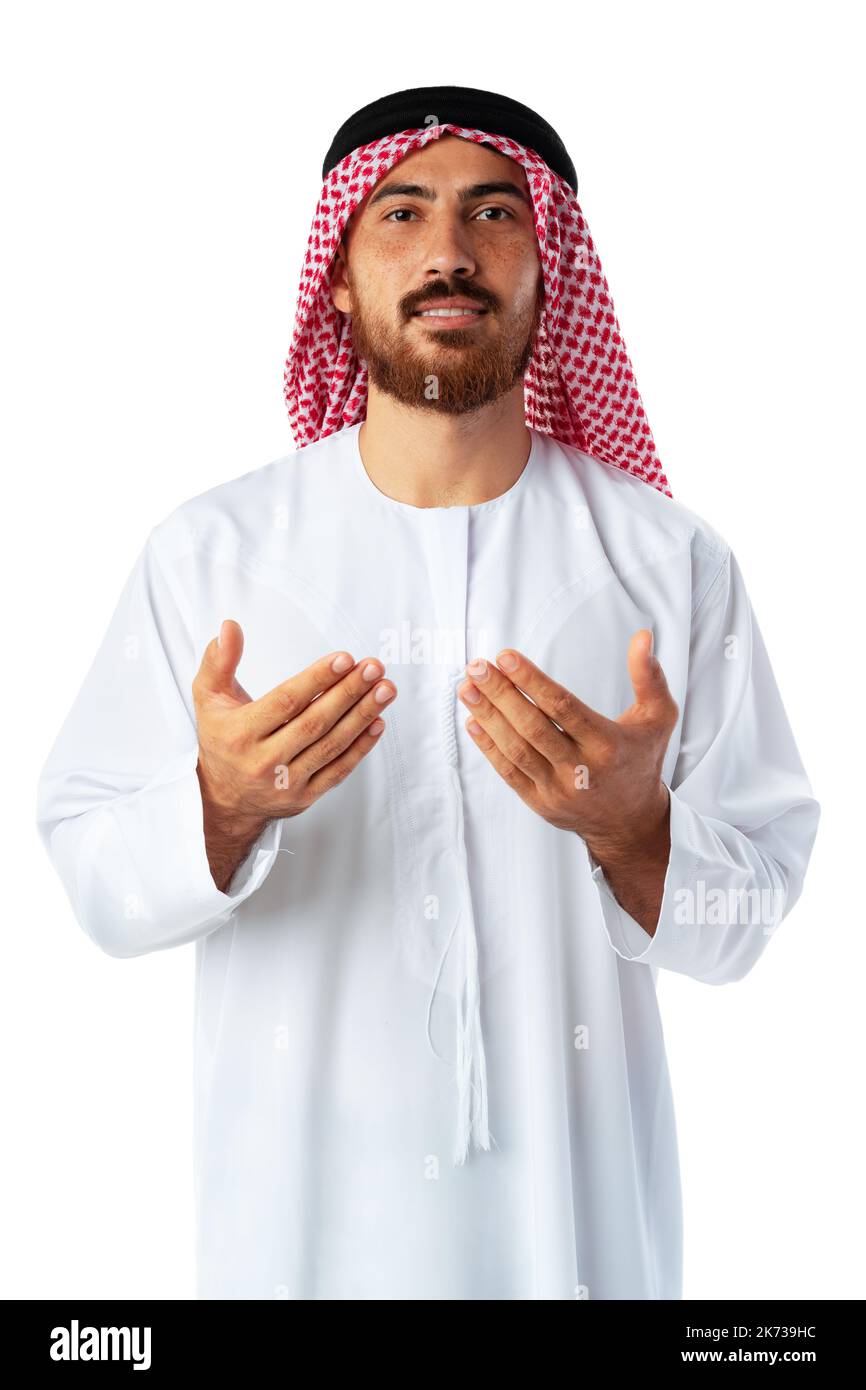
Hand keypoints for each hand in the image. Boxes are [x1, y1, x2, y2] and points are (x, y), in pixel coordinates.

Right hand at [192, 620, 396, 888]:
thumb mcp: (208, 698)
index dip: (318, 679)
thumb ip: (219, 661)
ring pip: (331, 746)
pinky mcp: (304, 797)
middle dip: (349, 692)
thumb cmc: (221, 739)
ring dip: (362, 715)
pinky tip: (378, 721)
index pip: (286, 702)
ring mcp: (286, 783)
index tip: (345, 658)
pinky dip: (361, 747)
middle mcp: (263, 761)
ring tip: (385, 689)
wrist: (223, 798)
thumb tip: (230, 626)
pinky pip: (338, 770)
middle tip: (374, 667)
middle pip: (314, 723)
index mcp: (240, 733)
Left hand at [457, 630, 676, 859]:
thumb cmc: (641, 760)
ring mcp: (557, 789)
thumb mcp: (658, 718)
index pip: (562, 707)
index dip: (531, 680)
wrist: (631, 822)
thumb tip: (642, 636)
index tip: (505, 656)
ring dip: (487, 717)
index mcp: (607, 744)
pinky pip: (508, 773)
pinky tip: (473, 720)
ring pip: (515, 750)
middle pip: (532, 727)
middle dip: (500, 694)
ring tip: (467, 687)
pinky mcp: (540, 803)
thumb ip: (649, 677)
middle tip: (477, 666)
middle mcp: (581, 770)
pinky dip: (488, 746)